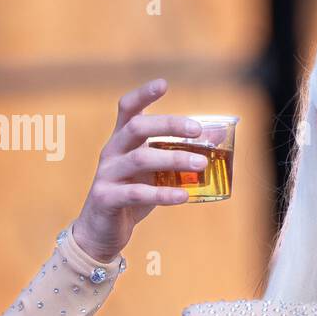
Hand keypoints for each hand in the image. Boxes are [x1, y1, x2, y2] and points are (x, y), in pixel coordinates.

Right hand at [70, 78, 208, 261]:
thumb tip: (215, 141)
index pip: (127, 108)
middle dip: (169, 125)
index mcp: (121, 141)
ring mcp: (106, 174)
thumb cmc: (132, 195)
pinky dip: (163, 194)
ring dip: (174, 159)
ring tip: (201, 164)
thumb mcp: (153, 172)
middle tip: (197, 131)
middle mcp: (111, 152)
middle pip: (137, 127)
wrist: (101, 231)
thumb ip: (173, 156)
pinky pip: (137, 193)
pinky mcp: (106, 198)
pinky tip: (183, 196)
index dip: (143, 94)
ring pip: (140, 159)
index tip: (163, 84)